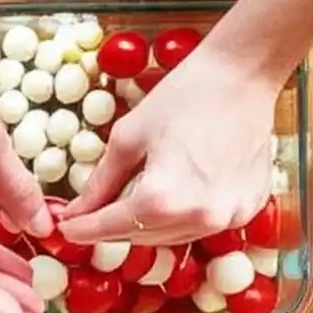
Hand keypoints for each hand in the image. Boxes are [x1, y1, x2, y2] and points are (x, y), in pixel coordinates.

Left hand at [57, 48, 277, 244]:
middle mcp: (198, 218)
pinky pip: (202, 225)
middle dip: (114, 226)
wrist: (243, 76)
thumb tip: (77, 211)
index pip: (111, 228)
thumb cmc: (185, 95)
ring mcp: (227, 218)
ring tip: (134, 198)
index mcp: (163, 200)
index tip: (66, 228)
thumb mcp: (129, 137)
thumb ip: (101, 182)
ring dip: (148, 224)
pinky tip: (176, 192)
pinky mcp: (246, 211)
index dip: (83, 229)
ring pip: (172, 236)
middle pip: (142, 237)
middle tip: (94, 213)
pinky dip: (182, 216)